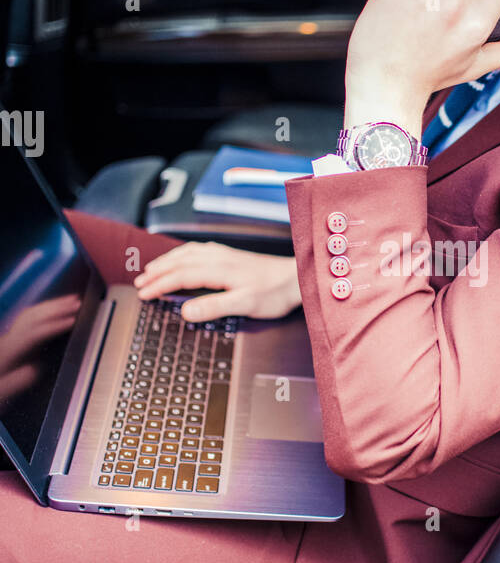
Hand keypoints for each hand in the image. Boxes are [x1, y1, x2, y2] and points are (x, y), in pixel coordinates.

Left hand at [0, 294, 79, 404]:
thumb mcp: (4, 391)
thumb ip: (20, 380)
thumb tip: (36, 367)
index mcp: (8, 352)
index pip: (35, 333)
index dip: (55, 325)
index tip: (73, 320)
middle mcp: (7, 341)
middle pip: (32, 318)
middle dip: (56, 308)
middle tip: (77, 303)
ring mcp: (7, 339)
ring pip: (29, 315)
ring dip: (51, 306)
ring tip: (71, 301)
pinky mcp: (10, 341)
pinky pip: (26, 318)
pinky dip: (42, 310)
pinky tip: (53, 309)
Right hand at [133, 242, 301, 321]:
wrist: (297, 278)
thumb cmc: (274, 293)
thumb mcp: (245, 304)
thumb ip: (214, 307)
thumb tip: (185, 311)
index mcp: (218, 270)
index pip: (180, 275)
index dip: (159, 285)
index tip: (143, 294)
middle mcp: (219, 258)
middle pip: (180, 262)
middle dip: (157, 272)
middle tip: (139, 283)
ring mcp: (225, 256)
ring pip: (188, 253)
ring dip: (168, 261)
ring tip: (152, 269)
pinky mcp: (232, 256)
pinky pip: (199, 251)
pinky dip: (183, 254)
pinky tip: (183, 257)